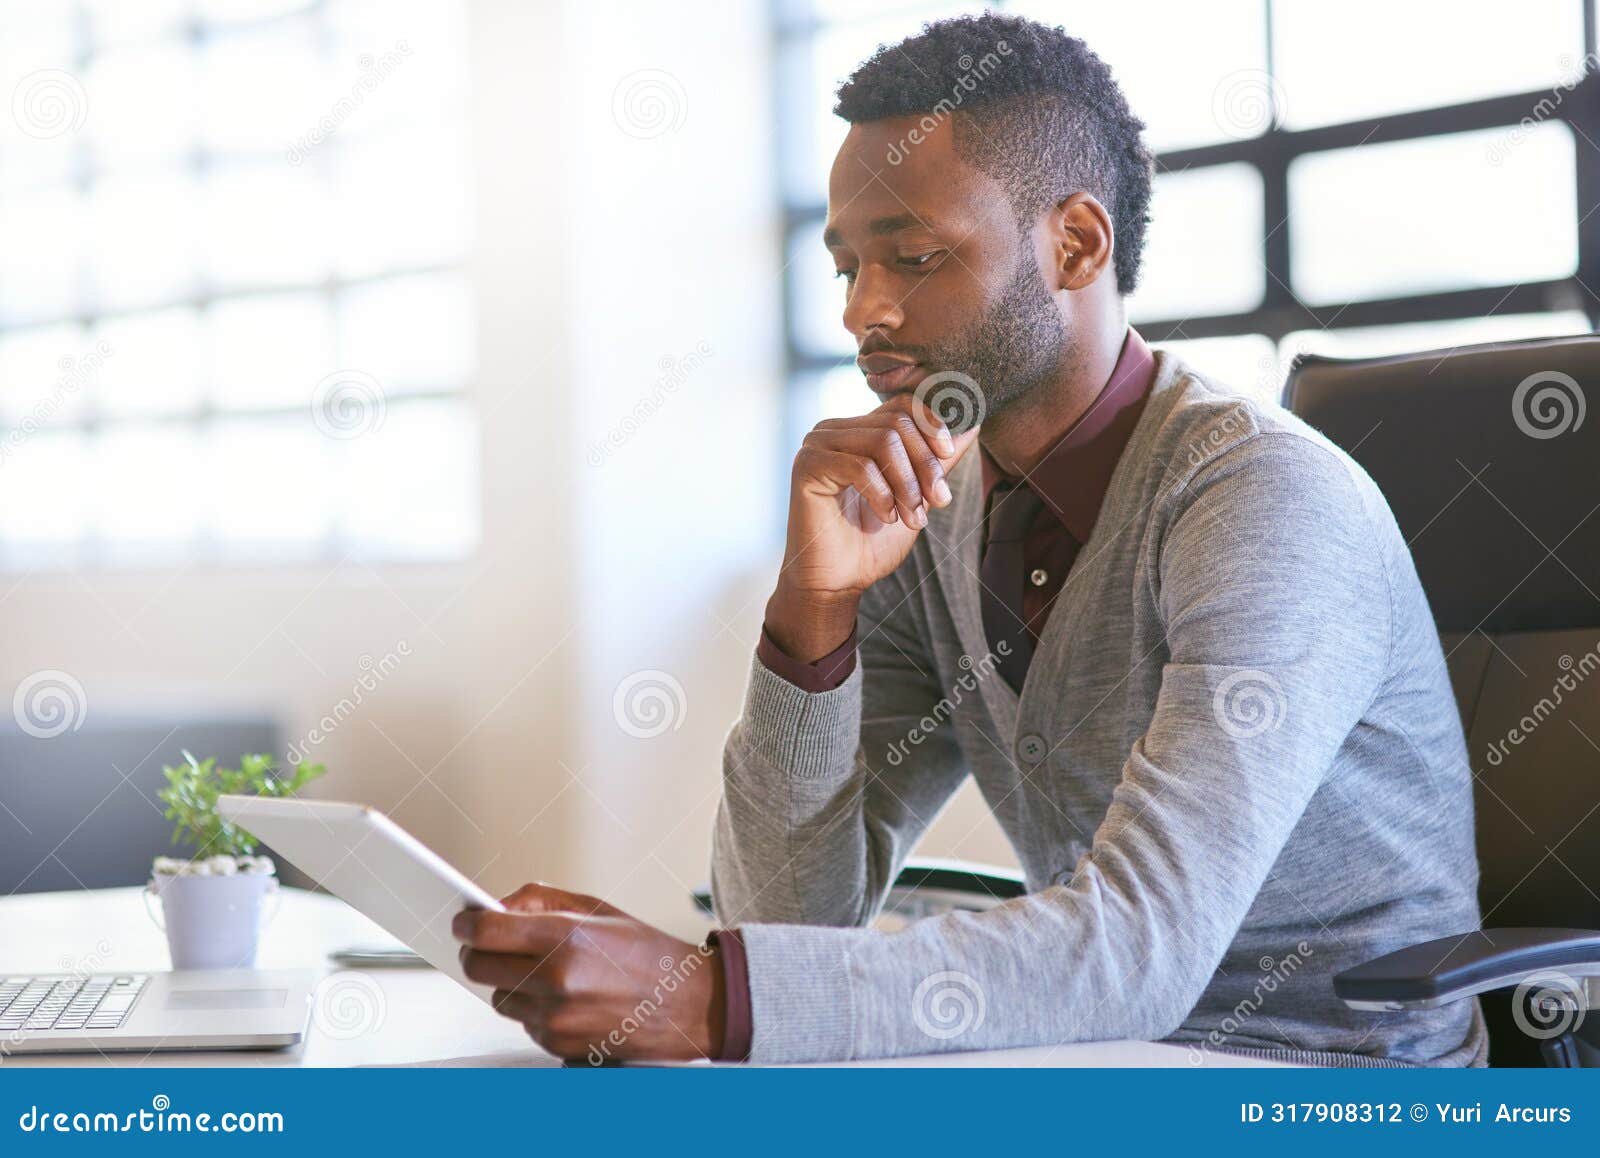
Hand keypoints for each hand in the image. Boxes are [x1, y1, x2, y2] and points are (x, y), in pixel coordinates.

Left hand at [453, 883, 724, 1064]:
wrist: (687, 1003)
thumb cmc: (646, 953)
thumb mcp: (596, 908)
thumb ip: (541, 901)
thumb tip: (497, 905)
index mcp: (566, 939)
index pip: (486, 931)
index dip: (466, 923)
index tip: (463, 919)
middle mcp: (557, 982)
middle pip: (480, 967)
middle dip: (478, 951)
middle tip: (487, 942)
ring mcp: (556, 1019)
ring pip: (498, 997)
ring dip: (508, 981)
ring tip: (542, 970)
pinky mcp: (558, 1045)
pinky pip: (522, 1022)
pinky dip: (532, 1007)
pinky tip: (562, 995)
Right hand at [767, 393, 979, 659]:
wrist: (837, 582)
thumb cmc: (871, 542)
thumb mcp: (917, 495)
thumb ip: (938, 461)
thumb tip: (972, 425)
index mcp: (856, 431)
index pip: (901, 405)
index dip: (932, 424)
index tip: (948, 456)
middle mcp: (833, 431)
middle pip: (897, 422)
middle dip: (926, 464)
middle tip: (938, 502)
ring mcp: (817, 445)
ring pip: (883, 441)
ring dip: (908, 484)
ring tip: (913, 517)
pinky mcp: (807, 466)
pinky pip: (860, 466)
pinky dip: (882, 494)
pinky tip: (886, 517)